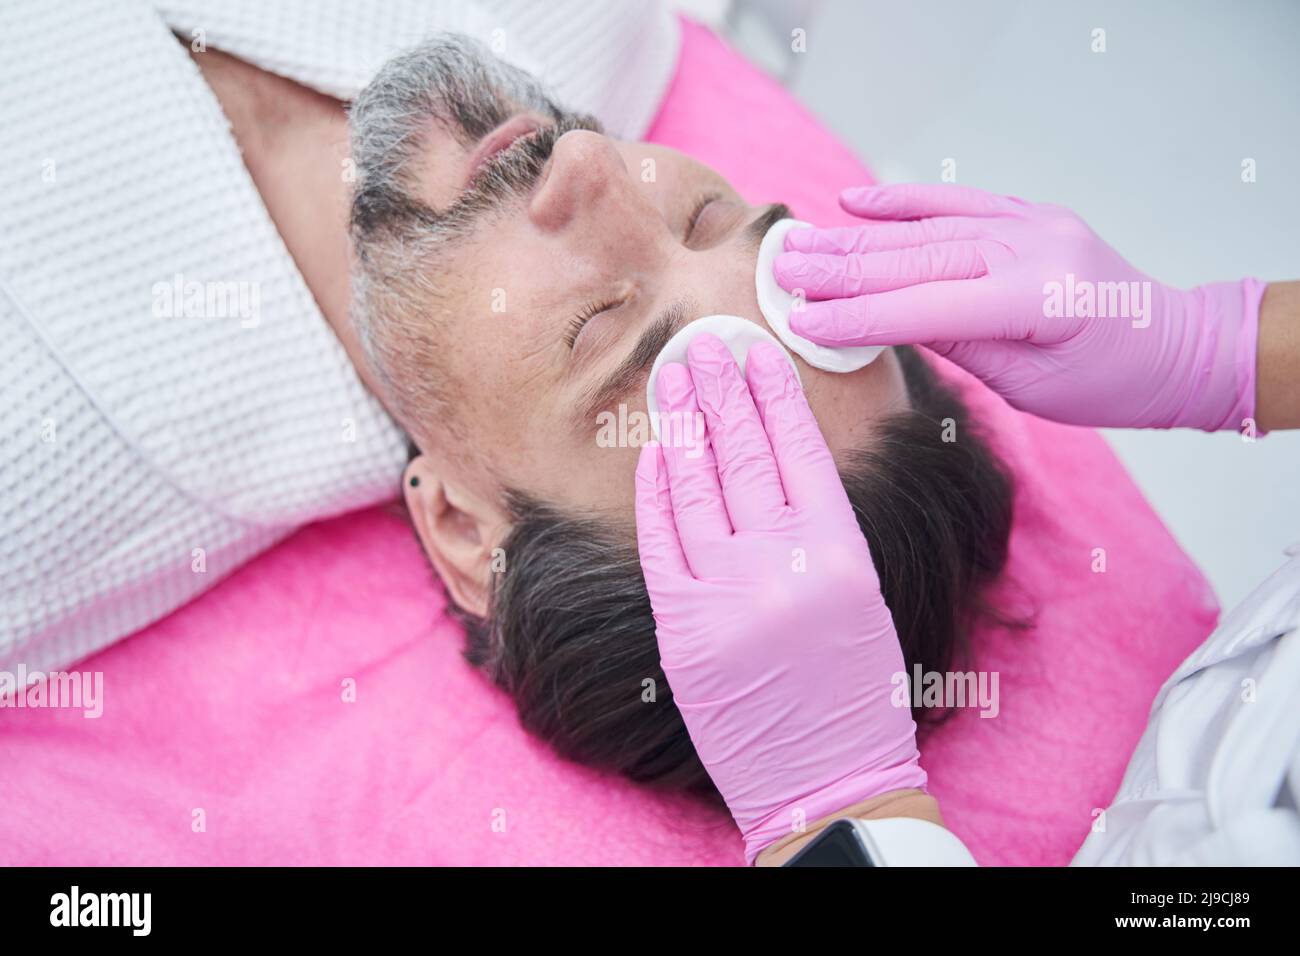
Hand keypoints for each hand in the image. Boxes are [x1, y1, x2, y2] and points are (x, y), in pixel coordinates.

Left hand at [634, 332, 923, 864]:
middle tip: (703, 345)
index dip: (774, 396)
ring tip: (674, 382)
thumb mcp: (864, 597)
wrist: (828, 777)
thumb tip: (783, 458)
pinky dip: (656, 495)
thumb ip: (825, 529)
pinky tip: (657, 456)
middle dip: (722, 393)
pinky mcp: (682, 629)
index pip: (801, 451)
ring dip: (683, 428)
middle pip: (744, 457)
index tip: (758, 353)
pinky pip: (661, 544)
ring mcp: (725, 597)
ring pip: (696, 490)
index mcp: (840, 554)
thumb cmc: (858, 691)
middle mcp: (782, 567)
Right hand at [774, 183, 1265, 430]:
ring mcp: (1032, 224)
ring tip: (799, 244)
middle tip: (781, 270)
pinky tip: (855, 201)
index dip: (859, 315)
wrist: (1173, 345)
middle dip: (842, 268)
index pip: (927, 307)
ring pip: (927, 228)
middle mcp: (1033, 248)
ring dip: (857, 238)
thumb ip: (957, 343)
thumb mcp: (1028, 385)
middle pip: (917, 258)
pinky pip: (957, 202)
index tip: (802, 320)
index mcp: (1038, 300)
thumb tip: (881, 321)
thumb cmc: (1106, 382)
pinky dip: (904, 202)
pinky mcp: (1029, 215)